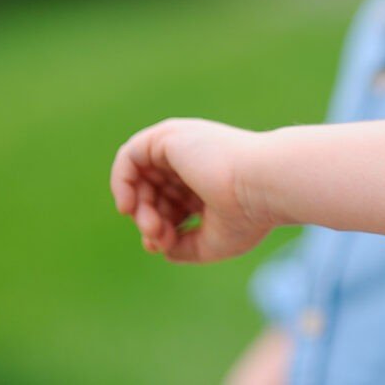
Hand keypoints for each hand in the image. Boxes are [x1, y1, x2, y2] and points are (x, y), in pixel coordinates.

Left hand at [110, 117, 274, 262]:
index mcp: (208, 179)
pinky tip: (129, 206)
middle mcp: (193, 159)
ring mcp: (181, 146)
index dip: (162, 227)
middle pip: (153, 192)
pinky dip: (121, 183)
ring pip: (141, 178)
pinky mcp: (168, 137)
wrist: (263, 185)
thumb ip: (183, 246)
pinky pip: (128, 156)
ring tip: (150, 227)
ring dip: (139, 208)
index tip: (167, 244)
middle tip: (157, 238)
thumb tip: (159, 246)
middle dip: (149, 220)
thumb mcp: (214, 240)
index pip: (171, 203)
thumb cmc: (250, 213)